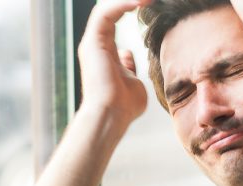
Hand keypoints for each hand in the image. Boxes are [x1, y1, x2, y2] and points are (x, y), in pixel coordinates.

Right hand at [77, 0, 151, 124]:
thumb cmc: (124, 106)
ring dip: (127, 0)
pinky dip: (122, 5)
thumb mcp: (133, 82)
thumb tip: (128, 55)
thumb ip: (130, 67)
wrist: (111, 116)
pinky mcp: (92, 43)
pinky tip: (139, 2)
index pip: (113, 19)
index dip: (129, 6)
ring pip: (106, 8)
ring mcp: (92, 43)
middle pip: (109, 9)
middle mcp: (96, 45)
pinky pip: (105, 14)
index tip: (151, 2)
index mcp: (105, 51)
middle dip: (129, 1)